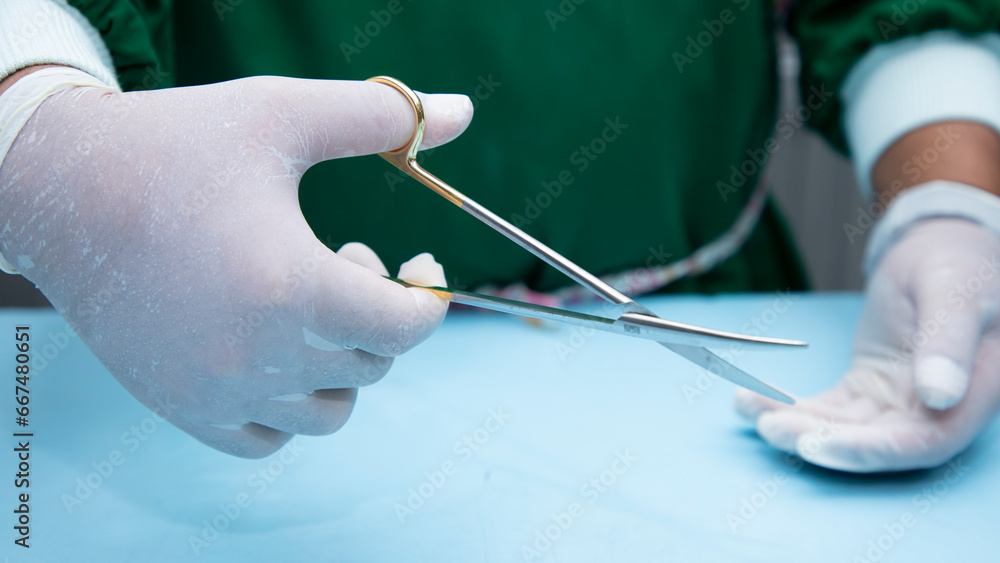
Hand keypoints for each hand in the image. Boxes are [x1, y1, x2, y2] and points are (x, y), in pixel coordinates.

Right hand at [0, 71, 472, 456]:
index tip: (419, 269)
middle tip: (344, 259)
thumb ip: (382, 117)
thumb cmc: (177, 145)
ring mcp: (218, 391)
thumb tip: (464, 113)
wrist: (62, 190)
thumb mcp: (281, 112)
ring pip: (332, 412)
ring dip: (344, 366)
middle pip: (372, 364)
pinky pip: (269, 440)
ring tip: (309, 309)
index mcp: (291, 284)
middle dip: (378, 314)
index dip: (426, 299)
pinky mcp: (184, 409)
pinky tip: (275, 352)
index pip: (405, 328)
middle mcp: (257, 355)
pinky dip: (291, 407)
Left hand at [736, 218, 999, 471]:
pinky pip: (828, 409)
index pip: (922, 443)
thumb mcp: (955, 292)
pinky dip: (791, 407)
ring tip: (752, 409)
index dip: (870, 451)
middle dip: (820, 441)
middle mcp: (933, 410)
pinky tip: (751, 400)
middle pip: (875, 443)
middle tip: (771, 426)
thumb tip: (939, 396)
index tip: (818, 443)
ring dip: (797, 425)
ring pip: (844, 429)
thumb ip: (949, 341)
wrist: (940, 250)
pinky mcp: (867, 390)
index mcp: (969, 393)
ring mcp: (896, 402)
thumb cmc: (958, 266)